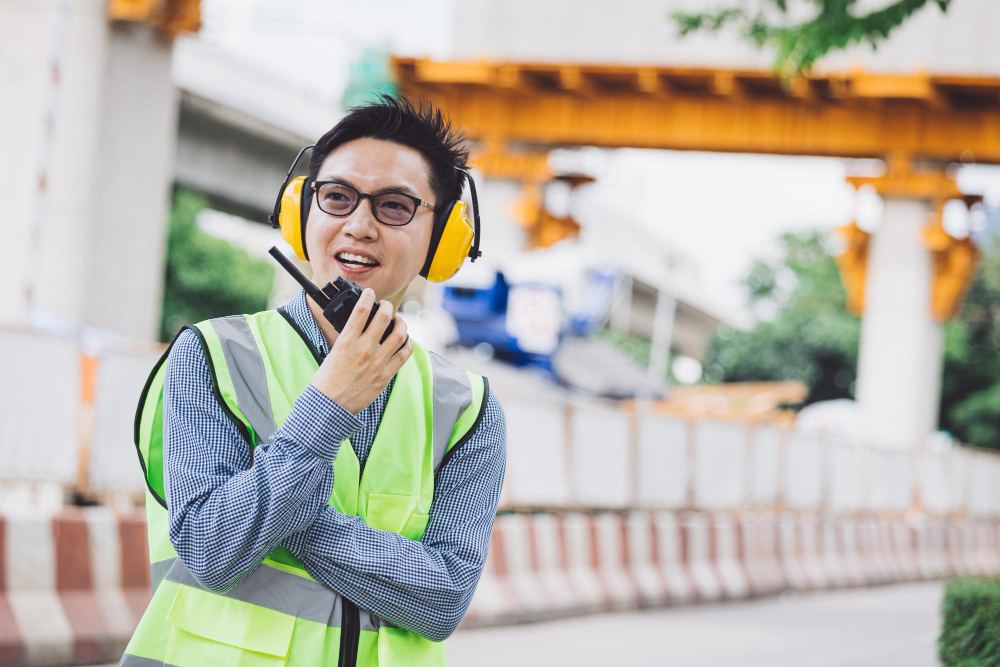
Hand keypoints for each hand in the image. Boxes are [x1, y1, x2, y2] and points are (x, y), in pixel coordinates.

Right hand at [311, 288, 411, 413]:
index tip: (370, 292)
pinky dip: (407, 343)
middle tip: (386, 306)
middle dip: (387, 306)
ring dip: (401, 322)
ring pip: (399, 333)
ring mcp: (378, 361)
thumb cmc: (327, 380)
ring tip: (399, 320)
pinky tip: (406, 340)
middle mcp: (365, 348)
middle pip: (384, 317)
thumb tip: (359, 328)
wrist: (330, 405)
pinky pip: (404, 354)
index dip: (368, 296)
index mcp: (347, 341)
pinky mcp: (386, 375)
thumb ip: (348, 339)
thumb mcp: (333, 353)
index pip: (361, 310)